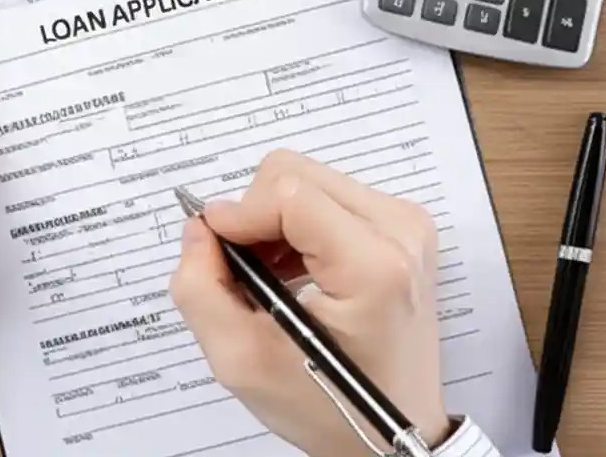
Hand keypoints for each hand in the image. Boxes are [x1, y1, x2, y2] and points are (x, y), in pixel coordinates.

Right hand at [170, 150, 450, 454]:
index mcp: (374, 266)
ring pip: (308, 181)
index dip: (237, 215)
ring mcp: (406, 224)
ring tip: (268, 276)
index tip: (213, 248)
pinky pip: (328, 195)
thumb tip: (198, 229)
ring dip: (273, 221)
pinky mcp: (401, 226)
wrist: (395, 429)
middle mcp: (400, 232)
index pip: (288, 195)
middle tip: (243, 271)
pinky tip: (291, 269)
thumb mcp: (242, 361)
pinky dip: (296, 225)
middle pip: (296, 176)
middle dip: (254, 217)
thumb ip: (201, 289)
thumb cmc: (331, 406)